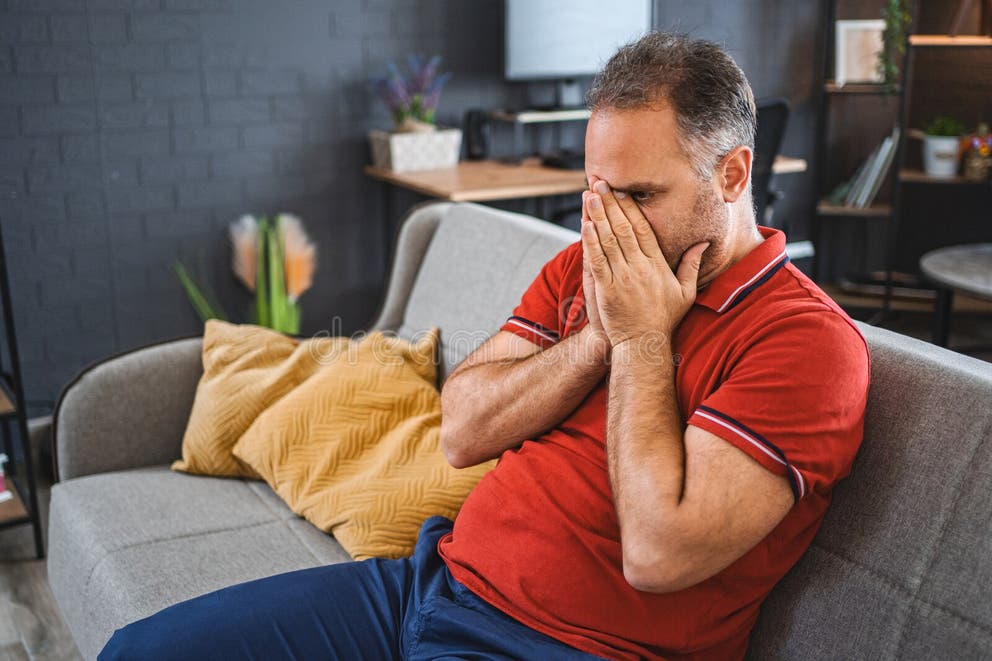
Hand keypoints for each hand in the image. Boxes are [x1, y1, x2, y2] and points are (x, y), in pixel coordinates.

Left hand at [581, 179, 708, 347]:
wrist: (643, 344)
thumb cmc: (664, 319)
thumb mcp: (685, 292)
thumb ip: (692, 265)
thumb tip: (704, 242)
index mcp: (657, 264)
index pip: (642, 228)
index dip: (630, 207)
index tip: (622, 190)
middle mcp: (640, 268)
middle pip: (623, 228)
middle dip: (610, 203)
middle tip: (600, 182)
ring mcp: (622, 278)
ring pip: (608, 240)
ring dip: (597, 216)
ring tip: (589, 195)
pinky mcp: (606, 289)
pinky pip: (597, 260)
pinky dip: (590, 241)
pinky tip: (585, 224)